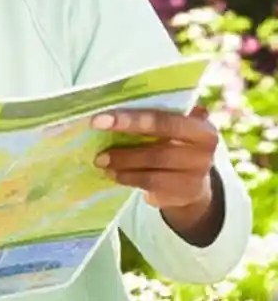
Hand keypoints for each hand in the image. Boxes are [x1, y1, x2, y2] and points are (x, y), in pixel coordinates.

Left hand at [93, 106, 219, 230]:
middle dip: (124, 147)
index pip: (165, 120)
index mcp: (201, 128)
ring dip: (122, 163)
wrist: (192, 182)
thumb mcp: (173, 129)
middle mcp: (203, 151)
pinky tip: (113, 174)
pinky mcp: (183, 193)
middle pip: (159, 148)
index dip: (132, 119)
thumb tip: (112, 107)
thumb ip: (155, 117)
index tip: (99, 120)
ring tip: (101, 160)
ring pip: (152, 167)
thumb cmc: (175, 145)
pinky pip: (150, 184)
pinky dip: (127, 178)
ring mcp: (196, 174)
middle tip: (96, 145)